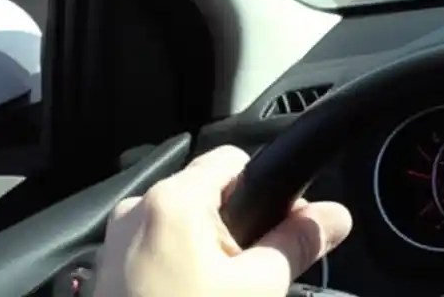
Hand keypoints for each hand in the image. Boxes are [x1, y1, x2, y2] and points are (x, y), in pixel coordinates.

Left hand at [94, 145, 352, 296]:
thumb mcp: (257, 288)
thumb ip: (297, 244)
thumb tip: (335, 216)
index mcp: (173, 199)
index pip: (236, 160)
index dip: (270, 190)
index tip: (285, 230)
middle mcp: (137, 210)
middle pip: (211, 195)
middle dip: (241, 228)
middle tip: (256, 277)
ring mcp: (116, 243)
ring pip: (186, 228)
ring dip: (212, 253)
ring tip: (224, 295)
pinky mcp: (108, 273)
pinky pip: (161, 252)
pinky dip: (185, 270)